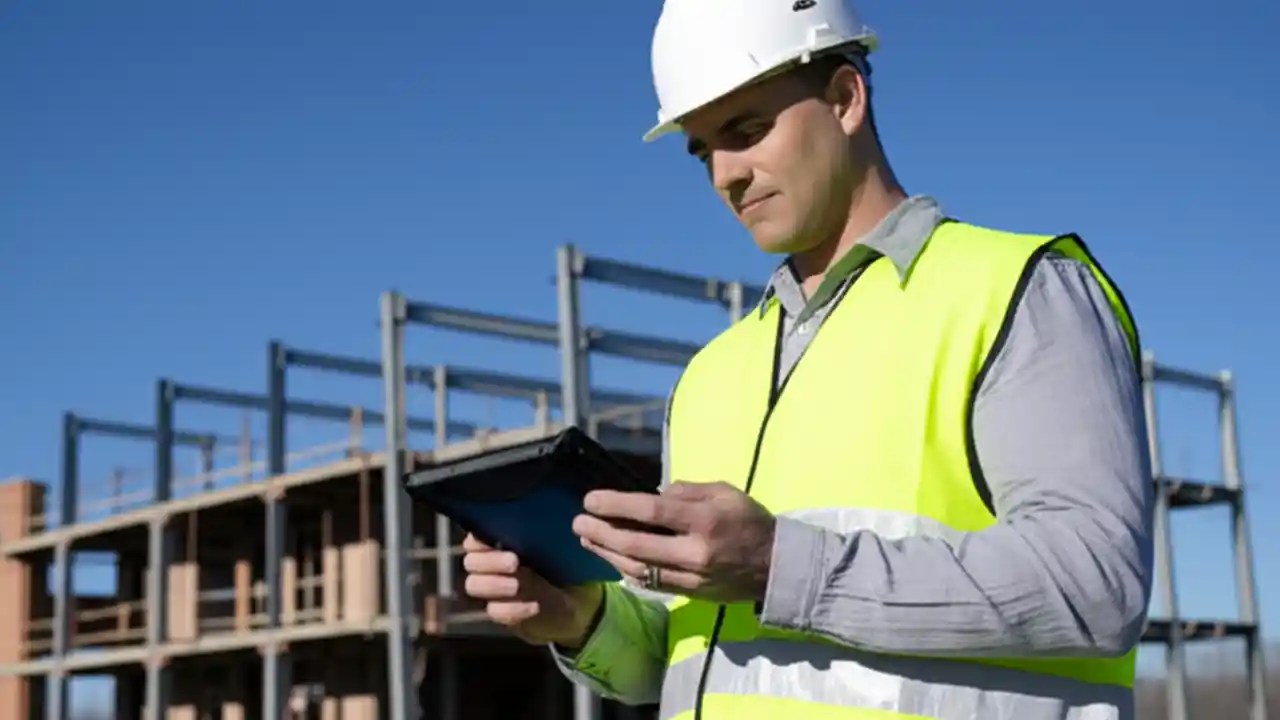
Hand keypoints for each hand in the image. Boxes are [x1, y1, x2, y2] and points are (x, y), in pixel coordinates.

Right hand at [461, 533, 602, 648]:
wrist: (573, 600)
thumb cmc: (559, 564)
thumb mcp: (552, 546)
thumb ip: (537, 534)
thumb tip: (539, 518)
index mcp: (497, 544)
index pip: (473, 539)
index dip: (479, 540)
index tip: (500, 539)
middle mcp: (489, 565)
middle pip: (470, 562)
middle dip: (490, 561)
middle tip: (514, 562)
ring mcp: (492, 590)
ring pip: (473, 585)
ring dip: (493, 584)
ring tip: (516, 586)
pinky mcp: (500, 612)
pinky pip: (494, 611)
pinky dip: (512, 609)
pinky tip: (533, 607)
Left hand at [572, 481, 775, 603]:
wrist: (777, 566)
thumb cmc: (750, 521)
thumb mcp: (725, 491)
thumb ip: (688, 491)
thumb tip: (655, 495)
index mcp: (704, 520)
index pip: (650, 512)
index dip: (616, 506)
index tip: (590, 500)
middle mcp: (694, 552)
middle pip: (636, 545)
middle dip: (601, 533)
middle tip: (577, 523)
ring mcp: (690, 577)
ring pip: (637, 569)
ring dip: (608, 554)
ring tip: (587, 540)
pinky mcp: (689, 594)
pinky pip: (650, 583)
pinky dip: (627, 571)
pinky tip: (612, 559)